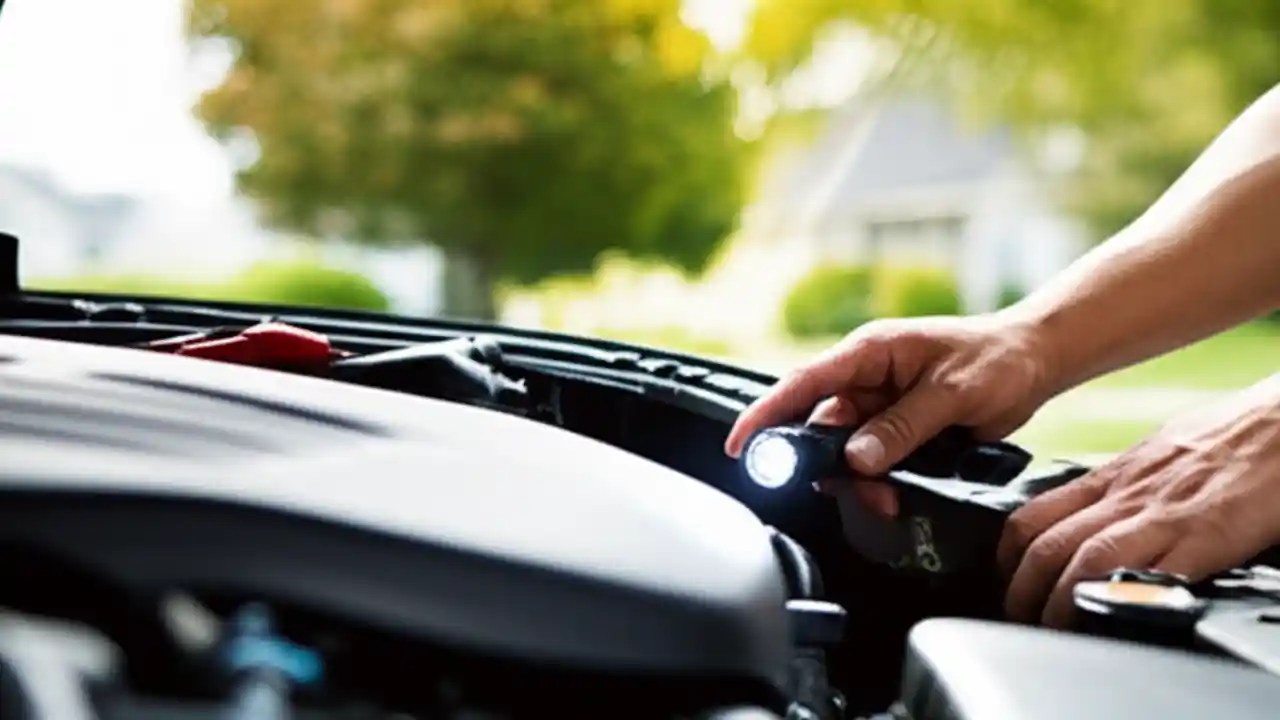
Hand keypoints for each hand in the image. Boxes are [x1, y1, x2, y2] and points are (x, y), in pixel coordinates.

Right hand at [725, 313, 1057, 515]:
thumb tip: (857, 458)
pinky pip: (872, 460)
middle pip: (820, 427)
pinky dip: (878, 482)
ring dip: (858, 479)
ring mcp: (880, 405)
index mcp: (869, 352)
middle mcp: (867, 378)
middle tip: (845, 491)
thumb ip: (902, 427)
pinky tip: (896, 494)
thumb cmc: (997, 358)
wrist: (1035, 361)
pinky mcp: (896, 428)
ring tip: (886, 499)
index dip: (766, 414)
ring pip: (846, 451)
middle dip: (824, 464)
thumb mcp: (951, 392)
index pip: (803, 383)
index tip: (741, 445)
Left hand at [999, 375, 1279, 627]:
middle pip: (1046, 545)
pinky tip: (1113, 619)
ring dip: (1059, 603)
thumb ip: (1123, 486)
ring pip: (1085, 561)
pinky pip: (1151, 572)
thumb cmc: (1229, 436)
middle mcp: (1126, 497)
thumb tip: (1095, 514)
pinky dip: (1123, 598)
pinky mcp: (1205, 536)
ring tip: (1054, 629)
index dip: (1006, 557)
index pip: (1033, 516)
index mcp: (1112, 477)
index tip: (1005, 581)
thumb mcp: (1157, 454)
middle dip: (1021, 590)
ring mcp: (1163, 517)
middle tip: (1019, 617)